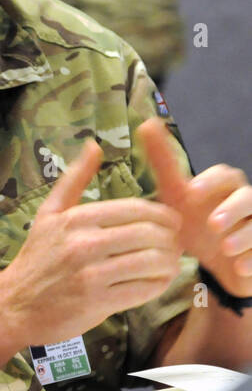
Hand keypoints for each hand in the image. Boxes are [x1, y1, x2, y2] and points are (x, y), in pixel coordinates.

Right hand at [0, 139, 183, 345]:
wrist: (15, 305)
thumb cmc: (37, 258)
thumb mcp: (48, 214)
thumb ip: (74, 180)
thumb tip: (93, 145)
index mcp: (75, 218)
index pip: (137, 209)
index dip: (164, 216)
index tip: (170, 224)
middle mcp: (83, 243)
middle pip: (150, 234)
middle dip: (171, 240)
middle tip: (173, 246)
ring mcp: (90, 274)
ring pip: (152, 261)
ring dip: (169, 263)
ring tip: (167, 264)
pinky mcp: (98, 301)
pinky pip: (145, 289)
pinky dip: (158, 285)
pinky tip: (155, 281)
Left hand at [139, 117, 251, 297]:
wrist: (215, 262)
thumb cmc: (194, 222)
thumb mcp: (175, 195)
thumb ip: (164, 162)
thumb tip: (149, 123)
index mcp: (224, 187)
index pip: (225, 174)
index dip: (210, 181)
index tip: (191, 191)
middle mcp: (246, 203)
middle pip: (248, 196)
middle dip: (233, 208)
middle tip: (212, 223)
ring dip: (245, 236)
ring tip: (225, 247)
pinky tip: (239, 267)